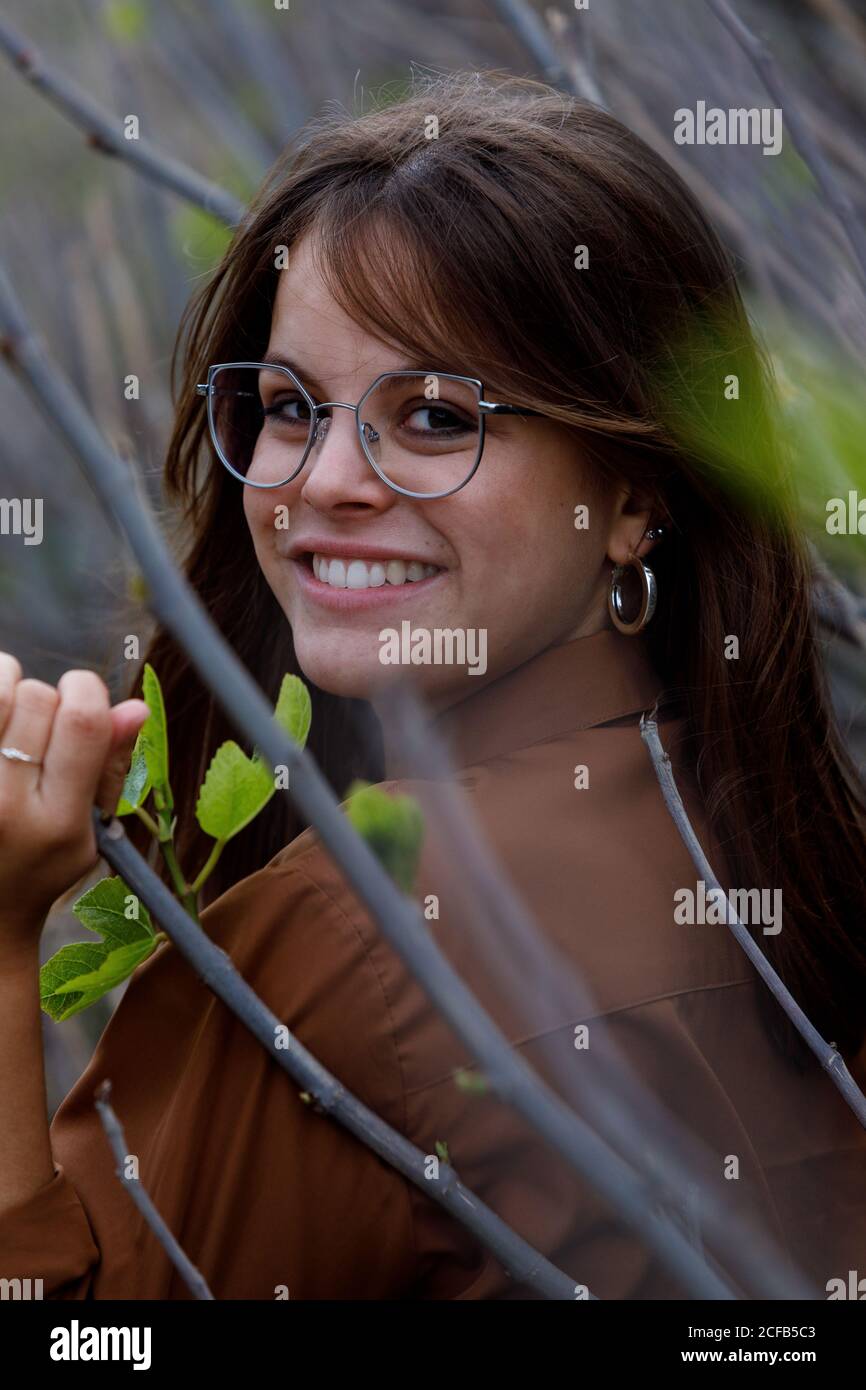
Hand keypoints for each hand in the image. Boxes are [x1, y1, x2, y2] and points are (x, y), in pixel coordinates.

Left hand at [0, 653, 148, 951]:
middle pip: (38, 699)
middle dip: (48, 699)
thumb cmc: (40, 863)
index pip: (82, 723)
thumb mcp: (87, 830)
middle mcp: (6, 805)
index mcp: (57, 821)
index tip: (83, 697)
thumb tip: (136, 707)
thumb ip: (110, 766)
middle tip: (43, 727)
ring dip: (9, 687)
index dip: (87, 691)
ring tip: (11, 715)